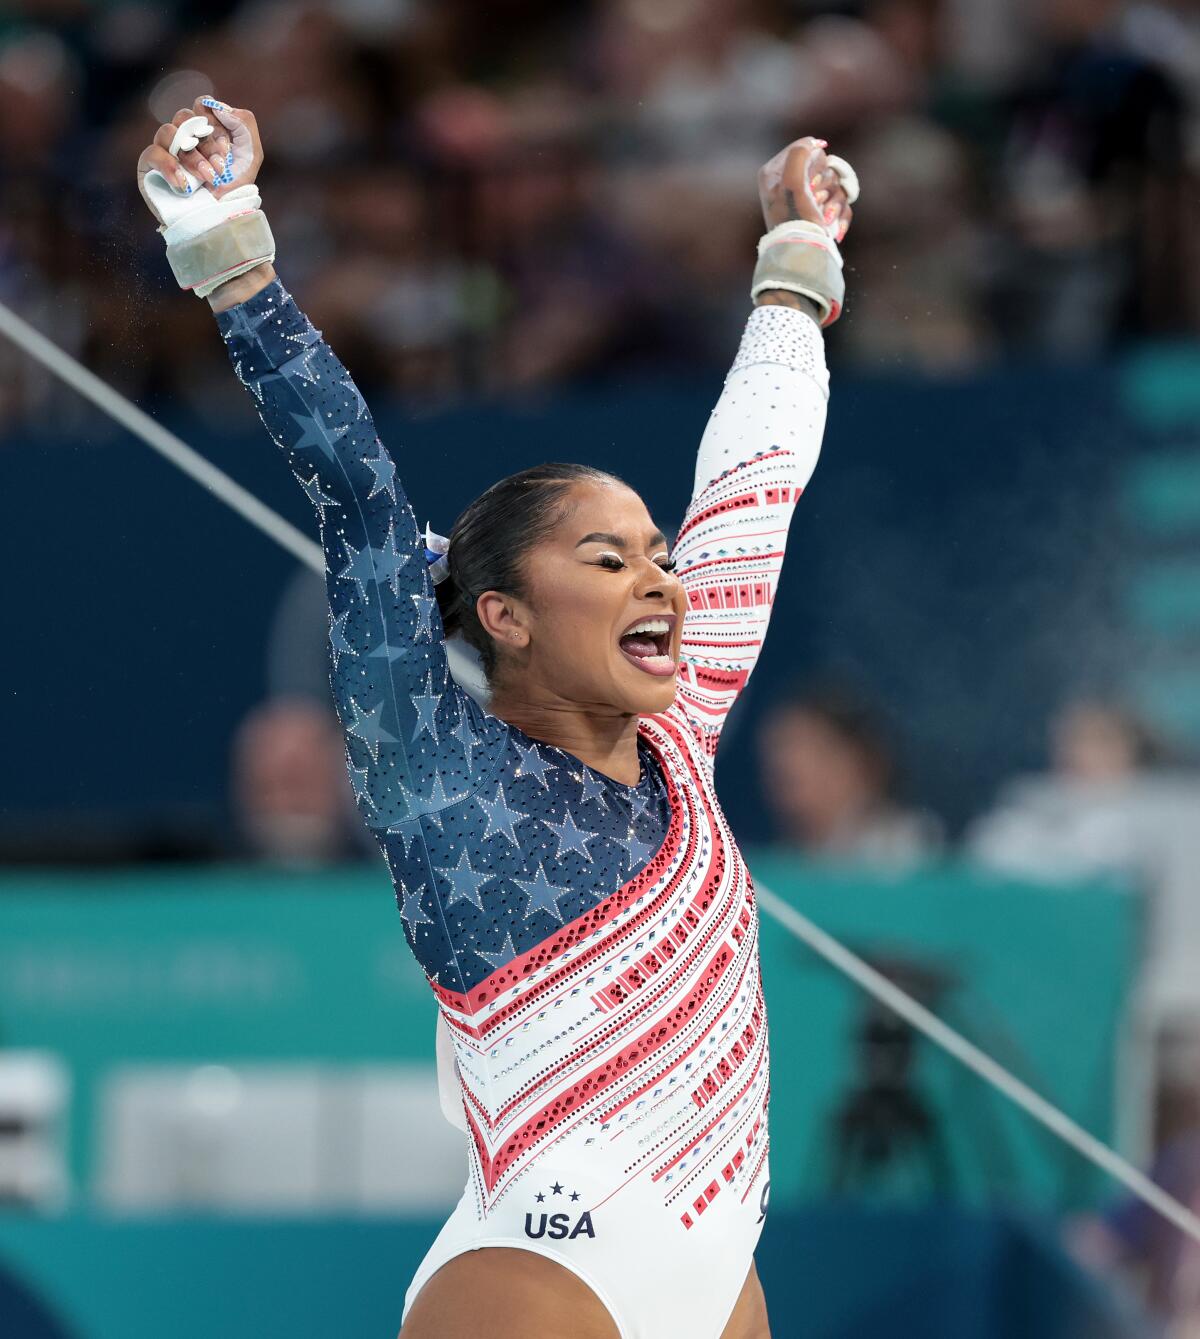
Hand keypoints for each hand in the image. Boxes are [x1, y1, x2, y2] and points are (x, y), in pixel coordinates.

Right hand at [136, 97, 263, 222]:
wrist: (218, 221)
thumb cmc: (233, 190)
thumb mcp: (251, 155)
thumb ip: (244, 123)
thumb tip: (218, 106)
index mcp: (204, 130)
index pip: (201, 107)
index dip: (214, 122)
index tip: (227, 148)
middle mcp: (182, 137)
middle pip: (185, 117)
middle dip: (205, 143)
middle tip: (220, 167)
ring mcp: (164, 150)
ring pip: (169, 132)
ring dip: (192, 158)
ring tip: (208, 178)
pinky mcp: (148, 166)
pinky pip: (152, 153)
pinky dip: (170, 167)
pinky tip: (185, 185)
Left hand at [758, 136, 853, 243]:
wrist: (803, 253)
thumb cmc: (794, 219)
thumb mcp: (791, 181)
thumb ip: (800, 153)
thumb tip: (816, 143)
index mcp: (774, 173)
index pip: (806, 148)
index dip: (814, 163)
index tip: (809, 183)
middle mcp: (788, 183)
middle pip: (824, 166)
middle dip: (824, 185)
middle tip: (814, 200)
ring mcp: (807, 198)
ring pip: (836, 184)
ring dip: (833, 202)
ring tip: (822, 217)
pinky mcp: (821, 212)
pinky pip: (843, 202)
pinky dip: (840, 215)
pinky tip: (831, 226)